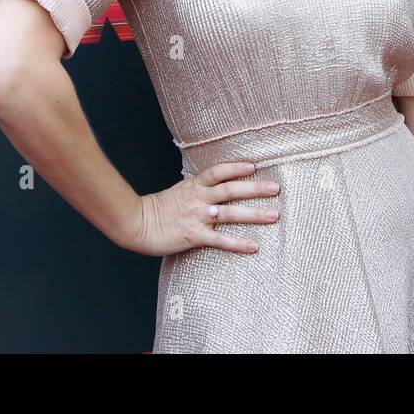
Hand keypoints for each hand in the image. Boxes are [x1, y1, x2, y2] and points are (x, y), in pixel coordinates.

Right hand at [126, 161, 280, 256]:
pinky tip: (254, 246)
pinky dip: (238, 243)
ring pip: (230, 213)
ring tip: (274, 215)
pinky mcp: (194, 236)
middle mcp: (198, 199)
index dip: (236, 168)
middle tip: (276, 188)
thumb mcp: (180, 191)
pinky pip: (220, 240)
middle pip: (231, 190)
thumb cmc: (159, 209)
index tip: (254, 166)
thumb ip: (198, 188)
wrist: (137, 224)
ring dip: (254, 214)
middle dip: (255, 189)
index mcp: (194, 186)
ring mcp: (197, 217)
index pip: (218, 172)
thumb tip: (215, 184)